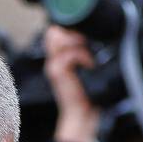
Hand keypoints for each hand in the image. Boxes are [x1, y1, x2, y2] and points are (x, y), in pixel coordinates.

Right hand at [43, 25, 100, 141]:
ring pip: (58, 38)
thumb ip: (85, 51)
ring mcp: (52, 65)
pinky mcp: (56, 72)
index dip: (69, 28)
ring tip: (89, 56)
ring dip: (77, 43)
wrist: (84, 112)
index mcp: (59, 57)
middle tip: (87, 43)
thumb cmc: (89, 91)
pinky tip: (89, 65)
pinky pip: (68, 54)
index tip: (85, 36)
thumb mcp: (88, 67)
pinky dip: (81, 56)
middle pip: (54, 32)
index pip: (55, 31)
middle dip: (72, 33)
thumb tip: (90, 37)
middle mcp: (53, 59)